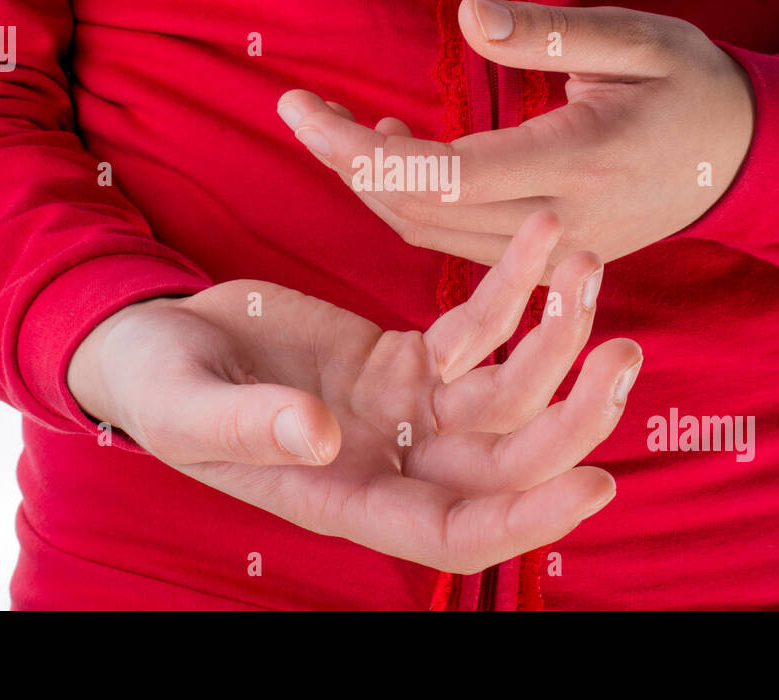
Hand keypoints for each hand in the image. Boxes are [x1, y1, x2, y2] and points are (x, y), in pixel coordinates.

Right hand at [67, 212, 642, 573]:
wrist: (154, 337)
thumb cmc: (156, 388)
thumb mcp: (187, 405)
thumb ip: (251, 425)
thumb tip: (324, 436)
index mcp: (348, 498)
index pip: (457, 534)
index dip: (527, 521)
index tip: (595, 482)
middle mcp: (395, 462)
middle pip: (508, 463)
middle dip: (573, 419)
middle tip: (624, 353)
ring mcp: (407, 408)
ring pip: (509, 392)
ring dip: (557, 340)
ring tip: (588, 271)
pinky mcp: (408, 355)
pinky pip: (478, 331)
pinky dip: (512, 292)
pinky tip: (541, 244)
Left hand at [277, 0, 753, 270]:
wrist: (750, 162)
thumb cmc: (695, 85)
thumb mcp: (639, 39)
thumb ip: (550, 34)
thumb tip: (464, 20)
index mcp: (579, 162)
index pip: (444, 174)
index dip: (360, 149)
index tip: (300, 109)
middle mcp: (560, 224)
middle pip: (420, 210)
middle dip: (345, 163)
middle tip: (298, 111)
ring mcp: (553, 254)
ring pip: (431, 235)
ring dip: (373, 185)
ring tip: (339, 126)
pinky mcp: (548, 262)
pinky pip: (457, 243)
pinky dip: (411, 202)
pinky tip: (397, 152)